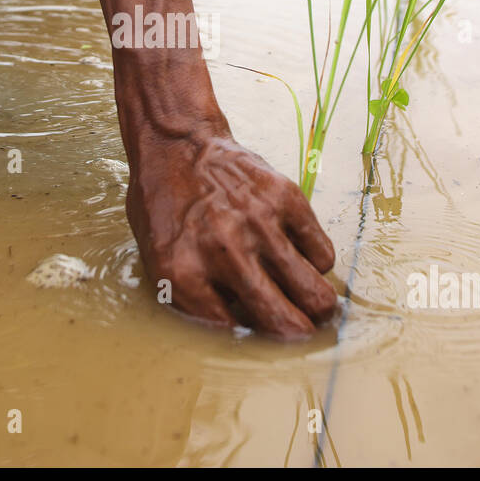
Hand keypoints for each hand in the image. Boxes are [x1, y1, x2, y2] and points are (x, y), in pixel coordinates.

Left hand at [94, 0, 337, 338]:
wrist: (176, 141)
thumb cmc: (163, 203)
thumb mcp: (156, 256)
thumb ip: (191, 297)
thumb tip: (238, 331)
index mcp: (182, 273)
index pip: (233, 335)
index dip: (249, 339)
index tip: (256, 334)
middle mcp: (223, 253)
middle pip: (286, 324)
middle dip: (297, 336)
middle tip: (300, 332)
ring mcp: (258, 224)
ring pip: (315, 294)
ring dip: (316, 306)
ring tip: (311, 303)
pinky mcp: (286, 198)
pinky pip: (322, 253)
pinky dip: (315, 262)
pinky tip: (300, 255)